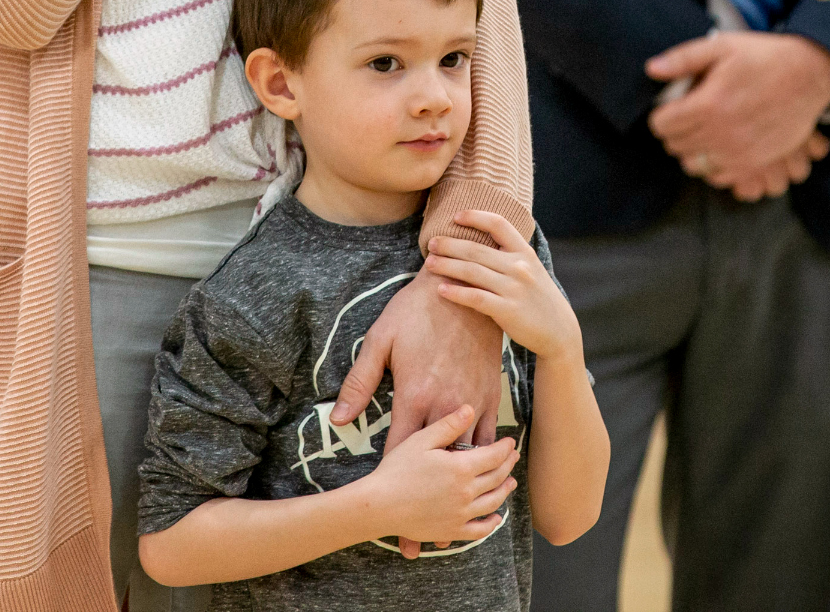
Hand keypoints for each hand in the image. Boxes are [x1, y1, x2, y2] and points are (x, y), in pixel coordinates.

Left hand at [332, 256, 503, 554]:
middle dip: (430, 509)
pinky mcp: (490, 394)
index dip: (393, 493)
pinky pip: (490, 436)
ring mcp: (472, 401)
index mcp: (415, 396)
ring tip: (456, 526)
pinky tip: (482, 482)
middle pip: (436, 469)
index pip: (400, 455)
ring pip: (469, 459)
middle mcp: (446, 406)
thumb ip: (360, 384)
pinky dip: (485, 461)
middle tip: (425, 544)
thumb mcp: (380, 342)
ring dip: (463, 492)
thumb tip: (339, 420)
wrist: (462, 286)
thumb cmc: (415, 312)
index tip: (392, 526)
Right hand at [362, 404, 517, 549]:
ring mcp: (460, 514)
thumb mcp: (421, 440)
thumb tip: (469, 408)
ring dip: (505, 491)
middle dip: (508, 465)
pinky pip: (479, 530)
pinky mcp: (451, 531)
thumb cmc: (397, 470)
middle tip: (514, 457)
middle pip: (496, 477)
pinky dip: (491, 523)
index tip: (511, 442)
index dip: (505, 448)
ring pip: (493, 502)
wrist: (379, 505)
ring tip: (511, 482)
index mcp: (461, 468)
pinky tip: (495, 517)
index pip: (493, 456)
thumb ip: (448, 425)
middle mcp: (466, 492)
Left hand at [425, 211, 580, 364]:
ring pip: (472, 271)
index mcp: (525, 252)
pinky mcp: (508, 310)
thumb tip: (477, 244)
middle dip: (450, 245)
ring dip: (447, 266)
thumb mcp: (531, 269)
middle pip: (477, 249)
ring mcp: (513, 288)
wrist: (558, 330)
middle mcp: (519, 267)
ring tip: (429, 264)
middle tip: (431, 244)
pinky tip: (440, 290)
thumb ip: (510, 256)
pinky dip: (456, 293)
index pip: (498, 224)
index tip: (455, 216)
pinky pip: (476, 298)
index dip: (475, 216)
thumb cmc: (538, 298)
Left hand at [646, 32, 829, 200]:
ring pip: (694, 164)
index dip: (660, 116)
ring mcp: (739, 151)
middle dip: (673, 132)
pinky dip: (712, 164)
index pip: (662, 125)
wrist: (809, 75)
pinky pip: (719, 176)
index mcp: (709, 103)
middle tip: (684, 117)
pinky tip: (718, 146)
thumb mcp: (722, 47)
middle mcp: (722, 132)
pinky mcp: (755, 162)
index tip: (669, 109)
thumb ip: (683, 58)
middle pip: (675, 145)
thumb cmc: (764, 57)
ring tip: (700, 132)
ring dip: (691, 150)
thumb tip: (651, 69)